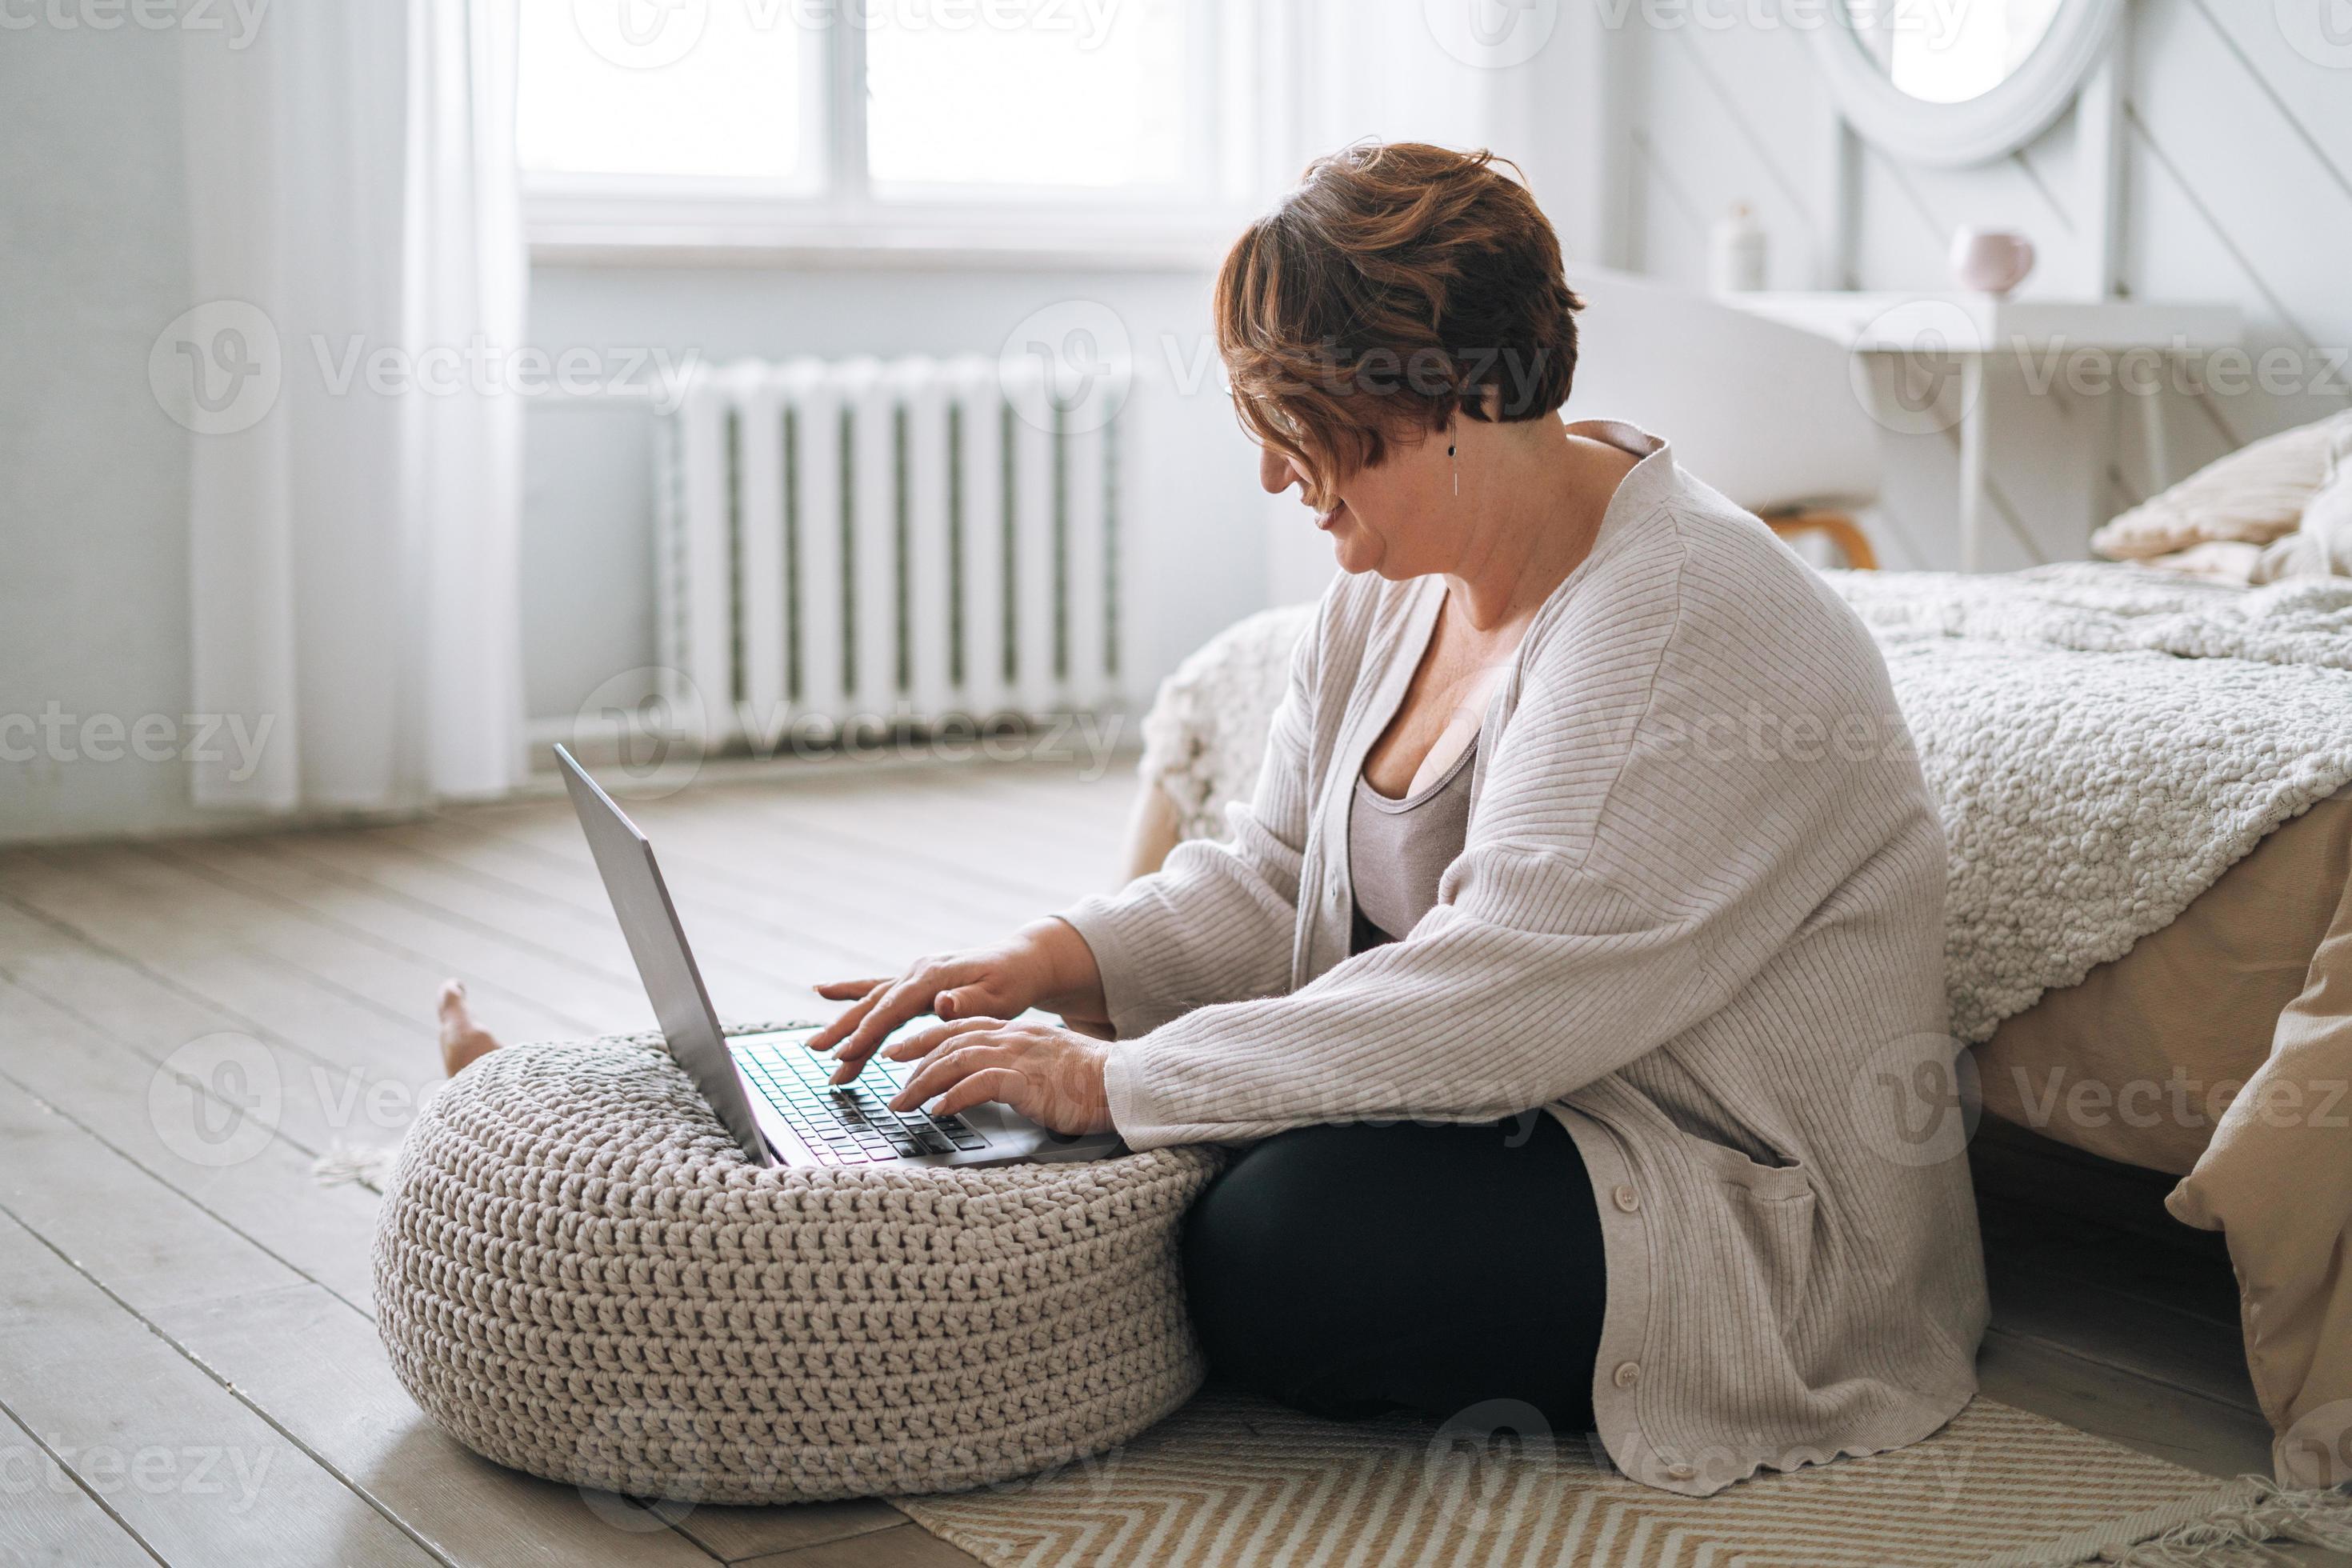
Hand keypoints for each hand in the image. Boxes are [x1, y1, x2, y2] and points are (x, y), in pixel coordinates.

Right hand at [806, 918, 1107, 1084]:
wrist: (1021, 961)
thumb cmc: (1013, 982)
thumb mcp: (1001, 996)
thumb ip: (969, 1002)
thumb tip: (941, 1003)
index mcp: (934, 976)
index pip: (894, 1008)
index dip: (868, 1032)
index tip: (846, 1053)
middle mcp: (918, 971)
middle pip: (875, 1004)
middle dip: (846, 1031)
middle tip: (820, 1054)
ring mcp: (914, 974)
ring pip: (872, 1001)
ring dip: (845, 1025)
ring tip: (816, 1048)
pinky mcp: (915, 981)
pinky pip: (877, 988)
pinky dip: (850, 992)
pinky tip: (823, 990)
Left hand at [882, 1016, 1114, 1135]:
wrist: (1124, 1083)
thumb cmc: (1090, 1080)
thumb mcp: (1046, 1063)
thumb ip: (1017, 1065)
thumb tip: (991, 1082)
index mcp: (1017, 1031)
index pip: (960, 1027)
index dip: (925, 1038)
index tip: (899, 1051)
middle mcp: (1013, 1038)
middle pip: (949, 1043)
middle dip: (914, 1065)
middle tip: (893, 1088)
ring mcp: (1018, 1057)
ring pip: (955, 1061)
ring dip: (923, 1084)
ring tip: (903, 1105)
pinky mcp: (1026, 1081)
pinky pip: (979, 1084)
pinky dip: (953, 1097)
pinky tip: (938, 1111)